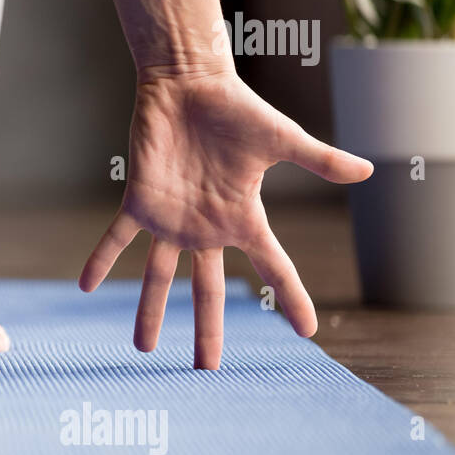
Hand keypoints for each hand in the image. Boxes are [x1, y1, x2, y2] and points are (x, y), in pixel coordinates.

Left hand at [79, 68, 372, 368]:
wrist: (189, 84)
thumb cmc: (236, 109)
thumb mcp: (283, 140)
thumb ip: (320, 160)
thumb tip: (370, 171)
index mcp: (243, 219)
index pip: (274, 268)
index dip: (291, 300)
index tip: (307, 333)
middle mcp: (206, 228)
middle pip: (208, 290)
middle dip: (207, 331)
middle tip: (206, 370)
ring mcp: (171, 218)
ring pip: (158, 276)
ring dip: (149, 311)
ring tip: (142, 348)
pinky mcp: (139, 200)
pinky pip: (116, 238)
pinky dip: (100, 260)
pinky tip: (85, 285)